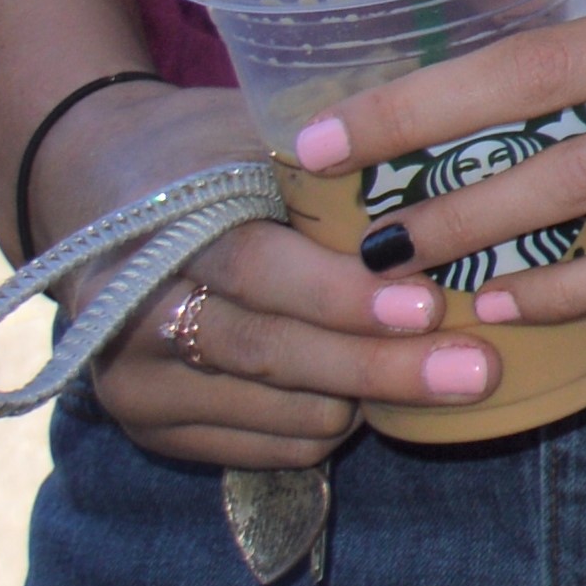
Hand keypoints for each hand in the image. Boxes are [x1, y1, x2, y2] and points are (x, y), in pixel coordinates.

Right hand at [17, 77, 453, 469]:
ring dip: (368, 395)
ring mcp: (135, 385)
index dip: (341, 294)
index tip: (428, 304)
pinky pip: (272, 448)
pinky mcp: (154, 433)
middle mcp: (132, 317)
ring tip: (442, 365)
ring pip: (281, 412)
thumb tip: (459, 167)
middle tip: (478, 370)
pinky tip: (366, 387)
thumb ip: (330, 168)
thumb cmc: (213, 157)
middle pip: (270, 353)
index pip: (255, 270)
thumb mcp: (258, 137)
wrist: (106, 201)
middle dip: (380, 366)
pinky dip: (331, 423)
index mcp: (159, 229)